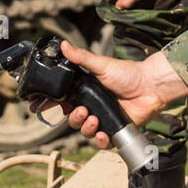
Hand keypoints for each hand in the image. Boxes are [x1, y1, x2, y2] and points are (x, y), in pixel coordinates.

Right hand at [29, 43, 187, 149]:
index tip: (36, 108)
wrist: (150, 85)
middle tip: (81, 110)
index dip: (48, 105)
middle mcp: (92, 106)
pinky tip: (102, 133)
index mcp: (85, 92)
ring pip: (84, 131)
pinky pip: (102, 142)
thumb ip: (81, 58)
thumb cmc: (128, 73)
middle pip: (72, 119)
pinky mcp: (115, 130)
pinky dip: (100, 140)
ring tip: (94, 119)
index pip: (62, 100)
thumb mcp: (101, 65)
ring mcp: (103, 119)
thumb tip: (64, 45)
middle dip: (73, 118)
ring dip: (85, 127)